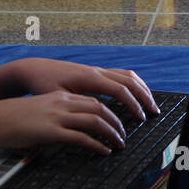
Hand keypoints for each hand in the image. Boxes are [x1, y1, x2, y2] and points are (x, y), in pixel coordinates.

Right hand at [0, 92, 131, 156]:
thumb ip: (60, 113)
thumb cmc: (15, 117)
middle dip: (117, 121)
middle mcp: (62, 103)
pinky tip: (103, 151)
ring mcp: (58, 117)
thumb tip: (74, 126)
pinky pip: (82, 138)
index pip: (94, 100)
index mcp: (60, 96)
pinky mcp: (52, 132)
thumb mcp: (42, 109)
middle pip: (100, 108)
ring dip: (111, 133)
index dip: (110, 111)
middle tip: (124, 133)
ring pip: (95, 121)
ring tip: (118, 143)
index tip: (118, 120)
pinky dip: (96, 145)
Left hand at [10, 57, 157, 120]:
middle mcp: (96, 71)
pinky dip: (133, 84)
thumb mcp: (58, 99)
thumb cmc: (43, 86)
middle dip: (144, 97)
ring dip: (141, 89)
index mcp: (89, 78)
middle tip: (154, 113)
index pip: (120, 90)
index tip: (140, 118)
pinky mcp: (95, 72)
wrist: (34, 70)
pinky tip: (135, 95)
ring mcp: (97, 70)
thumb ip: (79, 106)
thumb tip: (99, 116)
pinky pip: (121, 75)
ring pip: (128, 75)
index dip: (133, 104)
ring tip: (150, 104)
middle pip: (130, 81)